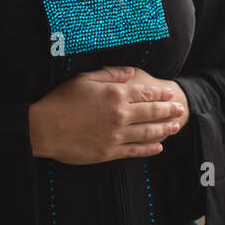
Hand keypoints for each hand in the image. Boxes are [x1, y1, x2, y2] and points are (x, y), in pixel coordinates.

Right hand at [28, 65, 185, 164]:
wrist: (44, 128)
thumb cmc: (61, 100)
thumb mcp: (85, 79)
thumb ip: (111, 75)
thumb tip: (131, 72)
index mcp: (115, 94)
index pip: (145, 93)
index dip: (160, 93)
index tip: (171, 93)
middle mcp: (120, 114)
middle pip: (151, 112)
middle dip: (168, 110)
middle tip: (180, 109)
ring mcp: (116, 135)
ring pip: (147, 132)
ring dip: (164, 129)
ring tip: (176, 126)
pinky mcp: (110, 152)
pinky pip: (135, 151)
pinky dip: (149, 149)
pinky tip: (158, 147)